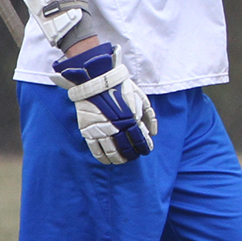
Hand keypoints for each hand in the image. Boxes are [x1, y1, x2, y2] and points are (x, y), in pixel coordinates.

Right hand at [50, 42, 157, 163]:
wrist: (96, 80)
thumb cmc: (121, 87)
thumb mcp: (140, 98)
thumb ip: (149, 116)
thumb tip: (153, 133)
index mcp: (130, 120)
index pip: (140, 141)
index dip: (144, 148)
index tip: (145, 151)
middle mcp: (116, 127)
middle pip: (126, 149)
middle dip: (132, 155)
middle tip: (134, 156)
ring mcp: (101, 130)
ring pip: (111, 152)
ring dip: (118, 159)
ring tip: (122, 160)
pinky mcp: (88, 130)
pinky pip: (95, 150)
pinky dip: (103, 158)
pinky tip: (108, 161)